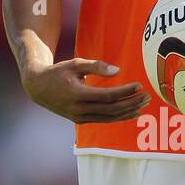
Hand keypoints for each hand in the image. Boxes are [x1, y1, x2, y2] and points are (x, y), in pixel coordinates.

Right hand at [21, 58, 149, 123]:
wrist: (38, 88)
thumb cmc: (58, 72)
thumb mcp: (75, 64)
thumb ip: (96, 66)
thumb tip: (117, 71)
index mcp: (77, 94)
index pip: (107, 96)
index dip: (125, 92)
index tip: (139, 85)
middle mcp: (79, 109)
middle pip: (111, 109)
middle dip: (131, 103)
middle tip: (146, 97)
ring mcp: (79, 117)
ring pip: (109, 118)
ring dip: (127, 112)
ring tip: (143, 105)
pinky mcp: (80, 120)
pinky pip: (103, 120)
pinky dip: (118, 117)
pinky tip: (132, 113)